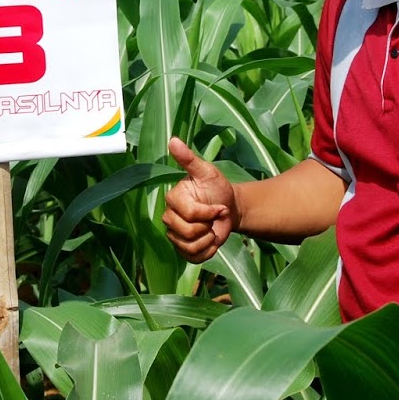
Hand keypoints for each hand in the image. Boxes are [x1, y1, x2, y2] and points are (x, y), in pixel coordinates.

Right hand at [162, 137, 236, 262]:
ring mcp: (174, 235)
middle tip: (216, 217)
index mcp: (173, 198)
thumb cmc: (217, 188)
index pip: (190, 214)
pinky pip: (193, 258)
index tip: (219, 207)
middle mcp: (169, 217)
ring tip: (213, 229)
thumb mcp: (207, 172)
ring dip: (209, 240)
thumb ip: (189, 159)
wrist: (229, 208)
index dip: (209, 213)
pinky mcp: (182, 250)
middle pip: (188, 232)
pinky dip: (208, 252)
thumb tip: (173, 140)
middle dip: (209, 226)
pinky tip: (212, 241)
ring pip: (190, 247)